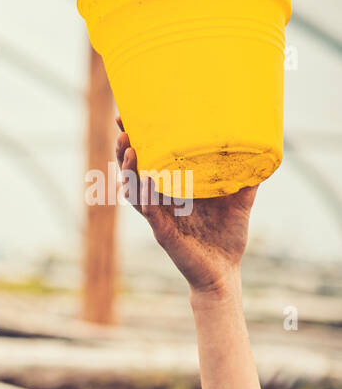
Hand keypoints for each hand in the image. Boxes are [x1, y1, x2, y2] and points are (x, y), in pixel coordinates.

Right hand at [115, 114, 257, 295]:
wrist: (224, 271)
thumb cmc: (227, 237)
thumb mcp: (240, 199)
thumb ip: (246, 177)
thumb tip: (263, 149)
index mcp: (174, 188)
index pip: (150, 159)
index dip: (137, 140)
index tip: (128, 117)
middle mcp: (161, 199)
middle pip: (133, 170)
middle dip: (124, 149)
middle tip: (123, 128)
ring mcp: (159, 215)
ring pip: (133, 188)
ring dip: (127, 168)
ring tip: (128, 148)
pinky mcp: (162, 230)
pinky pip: (148, 209)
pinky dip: (143, 193)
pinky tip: (142, 178)